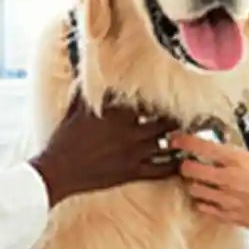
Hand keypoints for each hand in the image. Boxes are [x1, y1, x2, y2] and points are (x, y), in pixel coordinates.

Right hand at [30, 94, 180, 206]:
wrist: (58, 170)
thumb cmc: (64, 139)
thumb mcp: (75, 109)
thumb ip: (87, 92)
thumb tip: (87, 76)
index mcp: (118, 113)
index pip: (146, 102)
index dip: (159, 101)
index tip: (167, 98)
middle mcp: (130, 131)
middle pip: (164, 122)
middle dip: (175, 119)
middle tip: (186, 117)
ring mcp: (133, 153)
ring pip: (167, 145)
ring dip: (180, 140)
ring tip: (190, 136)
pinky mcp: (132, 172)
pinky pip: (160, 170)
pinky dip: (174, 166)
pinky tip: (182, 162)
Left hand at [171, 134, 248, 237]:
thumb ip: (240, 156)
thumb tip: (225, 152)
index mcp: (237, 161)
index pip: (203, 146)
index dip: (185, 141)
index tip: (177, 139)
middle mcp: (228, 179)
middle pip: (191, 169)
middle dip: (185, 165)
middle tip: (187, 163)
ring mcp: (226, 199)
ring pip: (194, 189)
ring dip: (194, 184)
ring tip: (201, 181)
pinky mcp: (227, 215)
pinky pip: (204, 208)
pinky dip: (203, 202)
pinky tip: (209, 198)